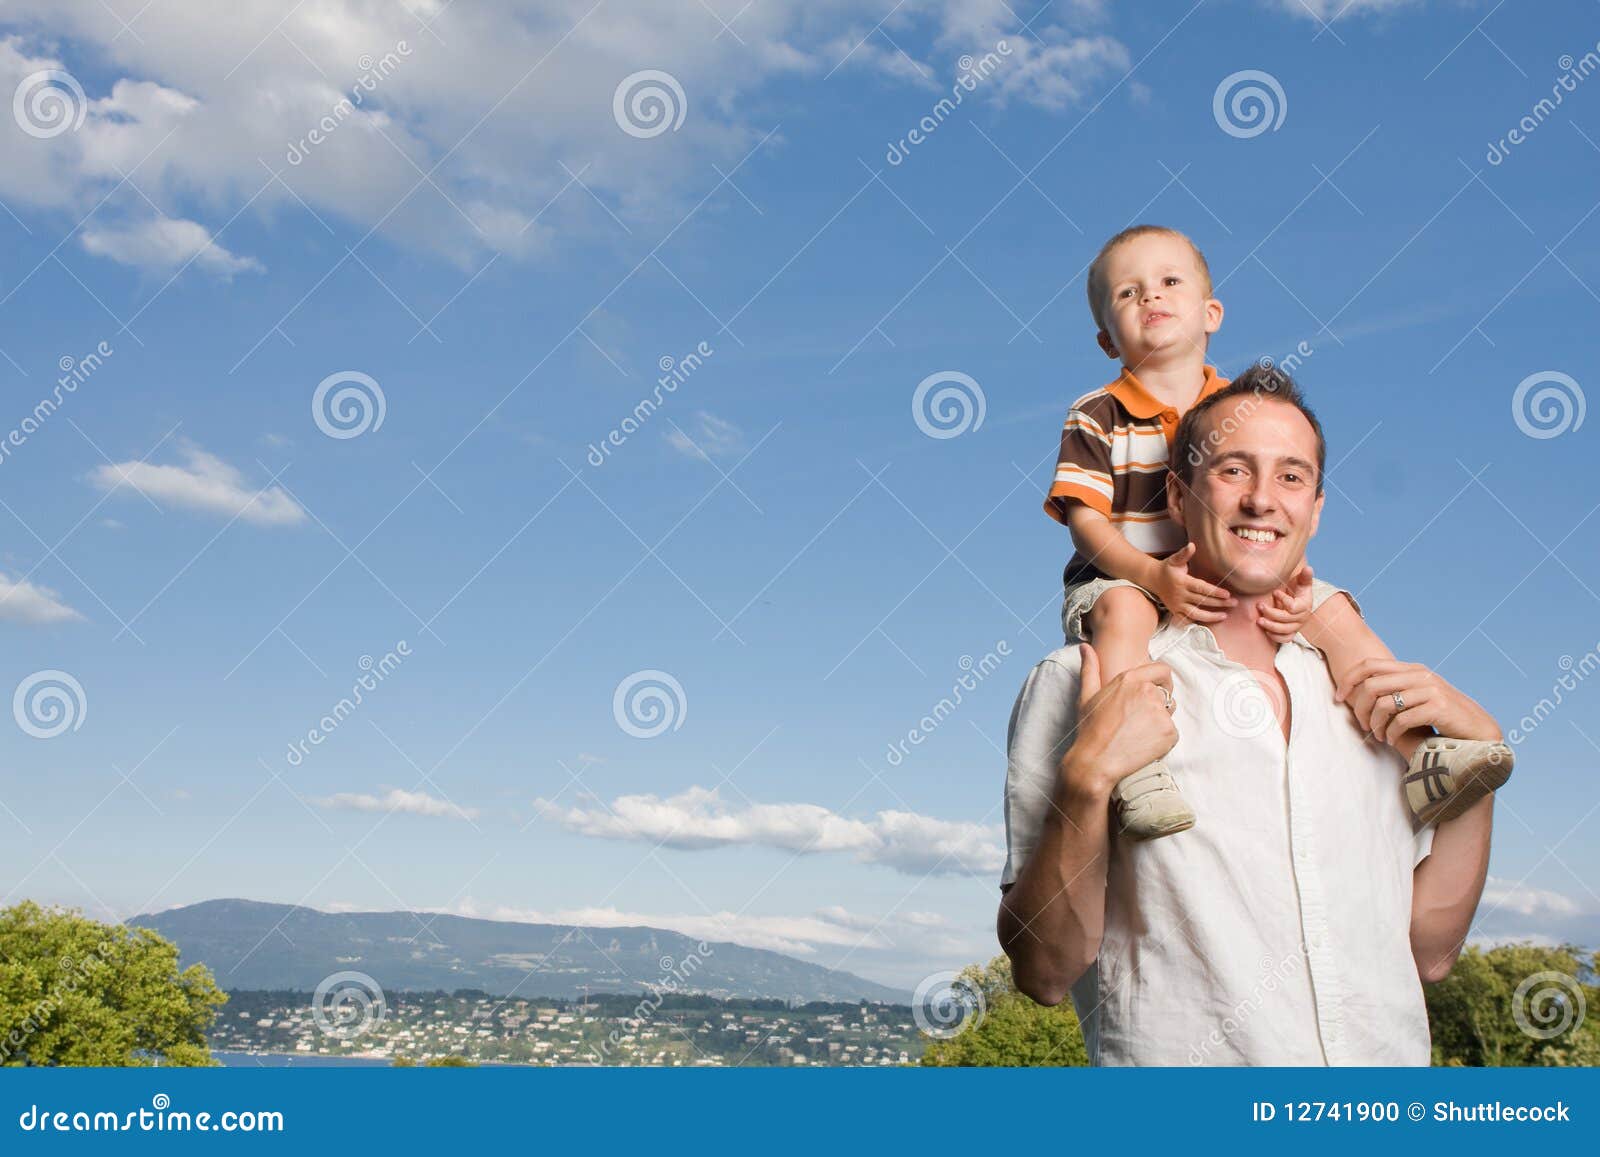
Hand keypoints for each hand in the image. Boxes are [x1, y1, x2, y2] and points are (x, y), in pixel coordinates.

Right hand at [1060, 643, 1179, 798]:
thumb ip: (1090, 668)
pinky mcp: (1169, 732)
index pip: (1163, 670)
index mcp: (1130, 679)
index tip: (1157, 690)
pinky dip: (1162, 740)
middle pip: (1166, 693)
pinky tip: (1143, 745)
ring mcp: (1160, 712)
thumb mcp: (1086, 695)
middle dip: (1158, 705)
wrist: (1096, 761)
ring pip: (1169, 714)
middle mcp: (1148, 691)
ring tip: (1138, 734)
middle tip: (1138, 722)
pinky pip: (1172, 733)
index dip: (1163, 680)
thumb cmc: (1090, 729)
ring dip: (1159, 723)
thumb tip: (1085, 646)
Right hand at [1147, 542, 1235, 623]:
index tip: (1227, 594)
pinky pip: (1187, 619)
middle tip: (1234, 603)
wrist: (1153, 579)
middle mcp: (1179, 595)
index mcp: (1182, 582)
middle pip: (1202, 601)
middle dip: (1219, 603)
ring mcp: (1176, 605)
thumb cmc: (1167, 568)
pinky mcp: (1175, 611)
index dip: (1215, 592)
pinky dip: (1198, 622)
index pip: (1201, 588)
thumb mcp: (1175, 559)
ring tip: (1224, 615)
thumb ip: (1184, 554)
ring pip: (1195, 614)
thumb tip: (1192, 545)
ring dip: (1211, 616)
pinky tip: (1210, 622)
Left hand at [1257, 563, 1313, 644]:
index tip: (1275, 592)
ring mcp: (1296, 627)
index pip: (1293, 607)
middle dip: (1271, 613)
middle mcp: (1302, 618)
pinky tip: (1265, 629)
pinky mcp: (1291, 633)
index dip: (1283, 600)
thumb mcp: (1302, 582)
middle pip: (1286, 620)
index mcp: (1305, 605)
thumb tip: (1308, 568)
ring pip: (1284, 631)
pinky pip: (1284, 639)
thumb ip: (1304, 577)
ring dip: (1270, 626)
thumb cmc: (1298, 590)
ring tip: (1259, 620)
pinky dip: (1275, 636)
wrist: (1298, 601)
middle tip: (1259, 605)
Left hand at [1334, 657, 1502, 745]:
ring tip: (1378, 736)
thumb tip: (1360, 690)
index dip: (1349, 680)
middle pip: (1371, 685)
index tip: (1338, 698)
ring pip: (1383, 704)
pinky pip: (1400, 720)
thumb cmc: (1443, 716)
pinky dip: (1390, 732)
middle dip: (1359, 708)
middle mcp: (1420, 675)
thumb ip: (1398, 689)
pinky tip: (1391, 740)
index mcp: (1412, 669)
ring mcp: (1430, 690)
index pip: (1369, 664)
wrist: (1478, 729)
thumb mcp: (1419, 695)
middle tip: (1362, 725)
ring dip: (1375, 724)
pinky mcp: (1438, 708)